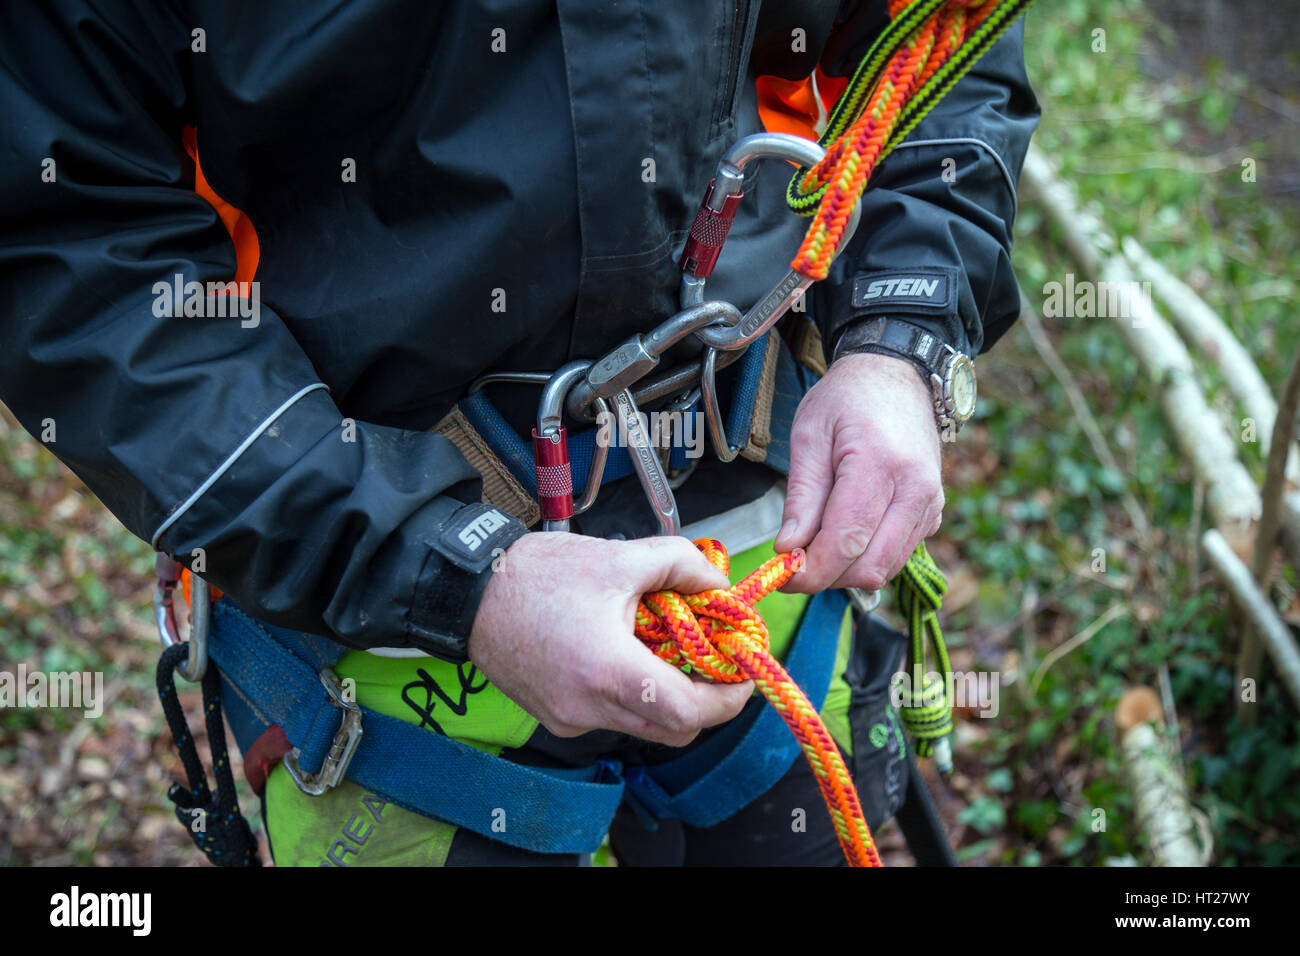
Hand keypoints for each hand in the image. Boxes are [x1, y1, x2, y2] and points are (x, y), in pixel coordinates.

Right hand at [467, 532, 753, 745]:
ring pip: (645, 726)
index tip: (742, 672)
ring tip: (666, 649)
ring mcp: (570, 720)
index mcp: (610, 672)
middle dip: (704, 699)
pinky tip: (624, 654)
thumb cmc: (536, 575)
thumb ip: (680, 565)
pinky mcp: (556, 718)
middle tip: (713, 659)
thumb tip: (718, 587)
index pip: (691, 712)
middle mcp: (590, 708)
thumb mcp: (619, 557)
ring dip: (668, 697)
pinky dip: (633, 695)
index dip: (728, 698)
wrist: (468, 593)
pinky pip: (612, 717)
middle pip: (674, 729)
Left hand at [774, 351, 943, 592]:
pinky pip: (897, 555)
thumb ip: (801, 497)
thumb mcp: (809, 435)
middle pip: (869, 565)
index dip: (811, 569)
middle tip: (793, 562)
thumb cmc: (848, 399)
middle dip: (826, 575)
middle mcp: (916, 490)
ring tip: (816, 544)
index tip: (782, 575)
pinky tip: (844, 534)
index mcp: (880, 464)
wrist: (897, 376)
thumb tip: (788, 549)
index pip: (846, 540)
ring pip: (885, 568)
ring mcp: (930, 503)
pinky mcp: (933, 513)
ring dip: (846, 571)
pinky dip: (866, 558)